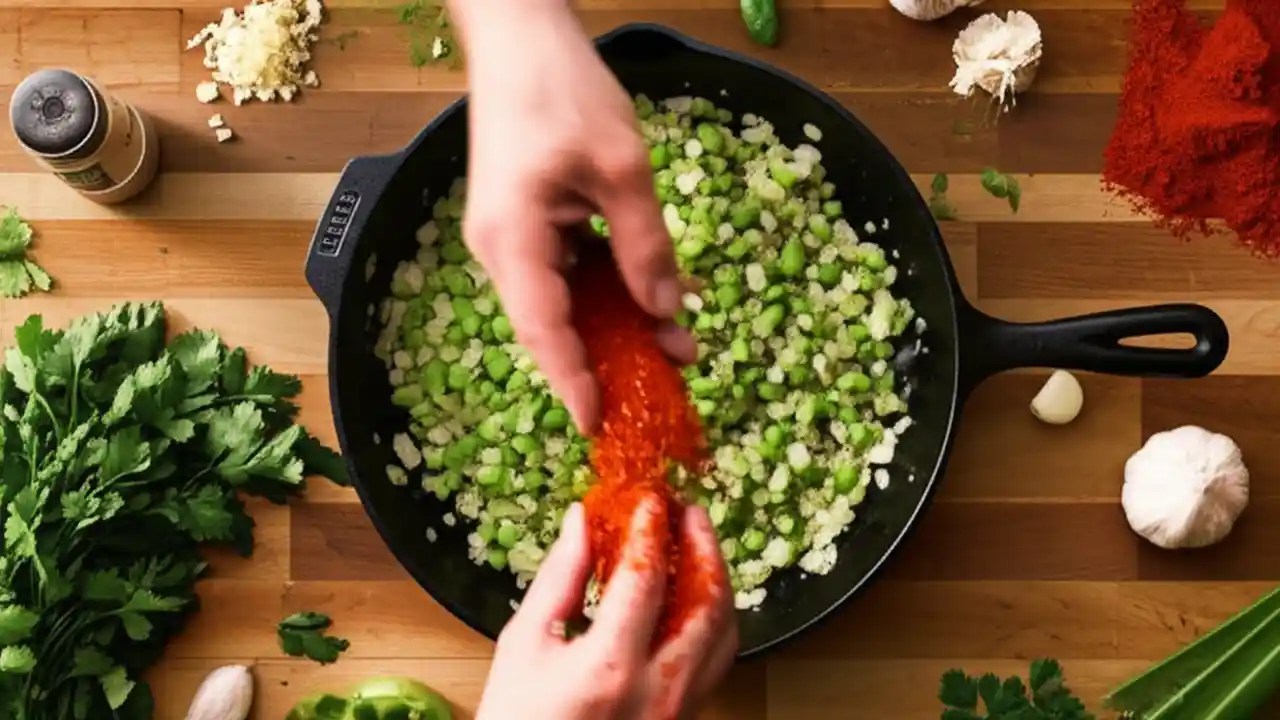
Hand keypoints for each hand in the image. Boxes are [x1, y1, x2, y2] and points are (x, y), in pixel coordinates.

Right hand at [450, 0, 692, 433]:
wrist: (520, 34)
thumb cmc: (564, 89)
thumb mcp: (623, 167)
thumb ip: (646, 245)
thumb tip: (668, 311)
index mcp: (514, 238)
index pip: (543, 329)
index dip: (572, 380)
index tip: (598, 423)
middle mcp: (503, 248)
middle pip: (554, 325)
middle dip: (611, 357)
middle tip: (669, 384)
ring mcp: (513, 238)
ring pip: (566, 302)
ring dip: (619, 323)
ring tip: (679, 341)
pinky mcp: (529, 224)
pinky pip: (570, 272)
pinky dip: (610, 287)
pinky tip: (656, 296)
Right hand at [475, 502, 737, 719]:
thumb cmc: (517, 717)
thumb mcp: (524, 642)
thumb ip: (560, 577)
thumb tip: (583, 519)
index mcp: (609, 666)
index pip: (645, 579)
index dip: (651, 529)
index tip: (650, 497)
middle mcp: (657, 690)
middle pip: (706, 604)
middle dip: (704, 548)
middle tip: (690, 512)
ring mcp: (678, 709)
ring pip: (724, 634)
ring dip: (718, 582)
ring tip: (699, 546)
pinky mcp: (685, 718)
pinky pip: (717, 661)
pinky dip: (715, 619)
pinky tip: (697, 596)